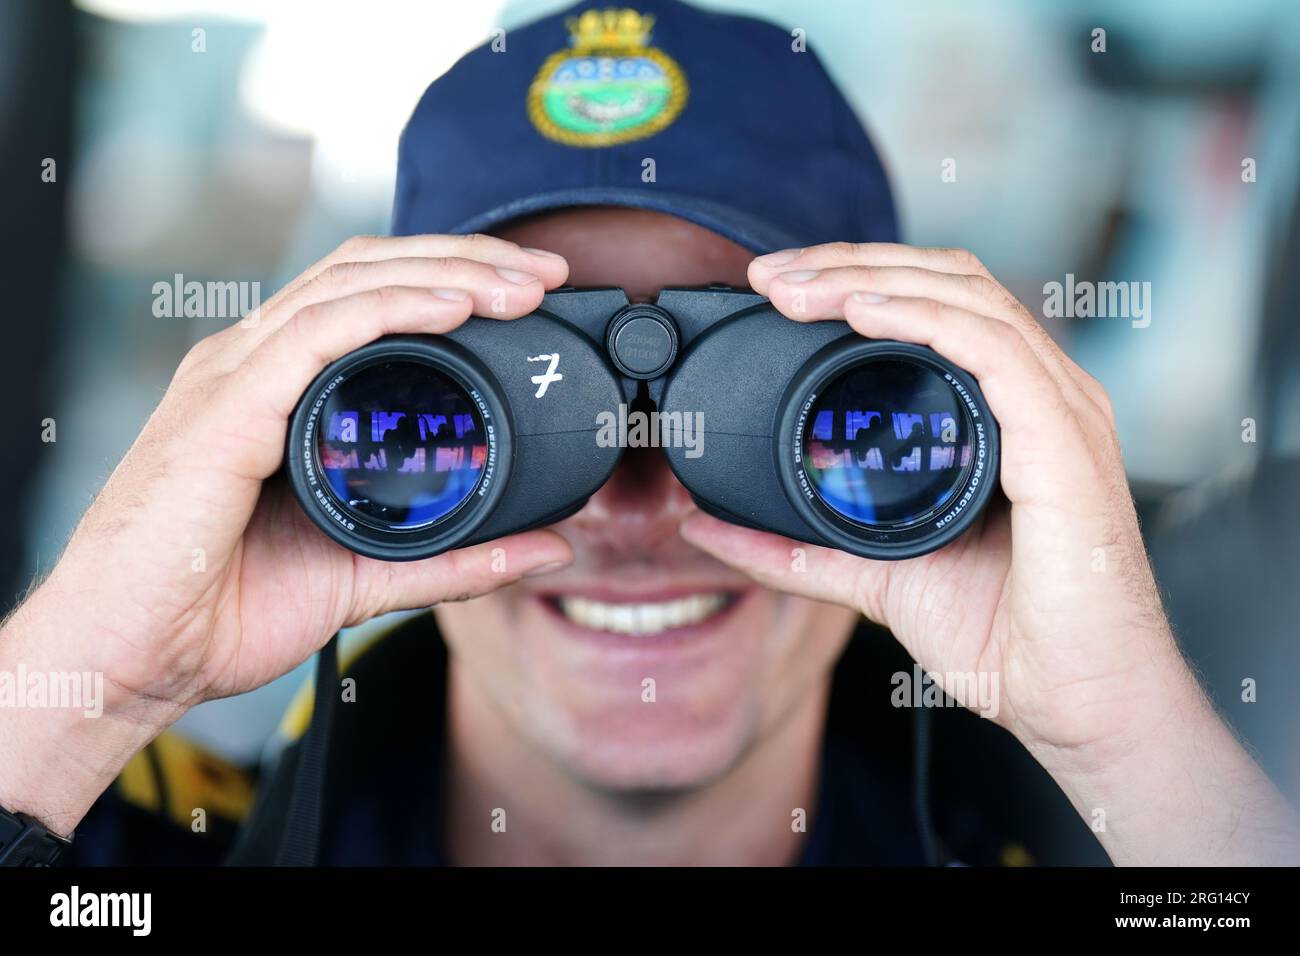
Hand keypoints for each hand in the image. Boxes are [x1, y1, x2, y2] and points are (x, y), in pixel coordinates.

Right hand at [0, 234, 573, 830]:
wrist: (133, 659)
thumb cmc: (222, 610)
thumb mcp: (372, 574)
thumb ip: (459, 558)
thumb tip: (547, 546)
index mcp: (279, 387)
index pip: (370, 296)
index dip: (453, 278)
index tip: (533, 293)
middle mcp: (253, 364)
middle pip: (367, 271)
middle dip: (466, 259)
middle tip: (545, 272)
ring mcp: (233, 378)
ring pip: (349, 286)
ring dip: (445, 272)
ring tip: (519, 283)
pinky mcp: (223, 408)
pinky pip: (315, 334)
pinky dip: (391, 310)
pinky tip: (453, 307)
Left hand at [679, 242, 1299, 862]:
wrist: (1075, 703)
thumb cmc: (1005, 637)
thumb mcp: (872, 575)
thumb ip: (791, 547)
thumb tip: (705, 527)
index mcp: (1007, 410)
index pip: (934, 305)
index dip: (854, 281)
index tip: (775, 289)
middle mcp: (1040, 394)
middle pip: (947, 281)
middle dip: (850, 263)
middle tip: (771, 275)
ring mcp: (1061, 411)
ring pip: (967, 297)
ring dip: (872, 279)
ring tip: (796, 287)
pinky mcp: (1067, 442)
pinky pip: (995, 349)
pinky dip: (924, 318)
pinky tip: (861, 313)